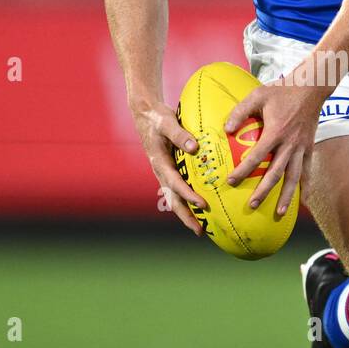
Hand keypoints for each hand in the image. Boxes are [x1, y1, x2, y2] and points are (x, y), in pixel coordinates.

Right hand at [131, 100, 208, 235]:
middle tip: (200, 231)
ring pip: (175, 199)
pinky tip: (201, 208)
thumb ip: (180, 135)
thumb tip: (195, 147)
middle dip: (186, 217)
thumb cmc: (158, 118)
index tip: (202, 204)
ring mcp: (164, 173)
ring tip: (202, 228)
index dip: (188, 195)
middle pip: (173, 200)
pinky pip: (178, 191)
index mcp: (160, 163)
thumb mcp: (167, 122)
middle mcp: (161, 172)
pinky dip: (188, 201)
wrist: (146, 115)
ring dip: (187, 213)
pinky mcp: (169, 171)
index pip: (175, 183)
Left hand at [223, 79, 321, 215]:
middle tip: (252, 205)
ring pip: (294, 177)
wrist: (311, 87)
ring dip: (287, 196)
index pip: (256, 157)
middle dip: (263, 191)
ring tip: (280, 213)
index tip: (230, 182)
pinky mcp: (310, 148)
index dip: (243, 171)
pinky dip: (306, 185)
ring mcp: (301, 147)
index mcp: (275, 132)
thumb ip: (240, 112)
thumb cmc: (282, 90)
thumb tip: (226, 129)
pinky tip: (303, 200)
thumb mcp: (257, 95)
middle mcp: (289, 144)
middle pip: (276, 173)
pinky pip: (307, 170)